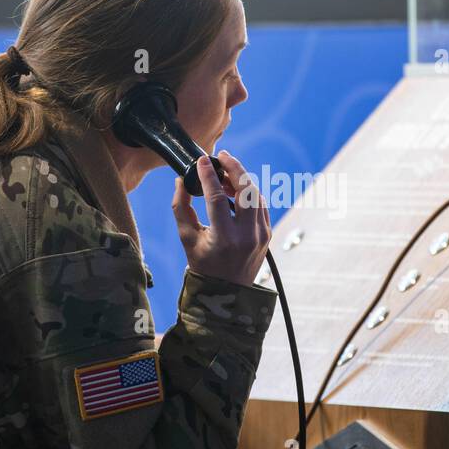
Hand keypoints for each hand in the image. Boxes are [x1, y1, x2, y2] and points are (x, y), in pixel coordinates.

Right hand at [171, 150, 270, 286]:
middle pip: (246, 190)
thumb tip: (181, 180)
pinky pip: (261, 205)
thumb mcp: (187, 238)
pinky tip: (235, 188)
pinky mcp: (267, 234)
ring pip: (256, 195)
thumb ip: (181, 208)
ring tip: (225, 173)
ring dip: (242, 180)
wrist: (227, 292)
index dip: (208, 176)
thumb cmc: (203, 264)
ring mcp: (261, 235)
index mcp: (225, 238)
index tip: (202, 161)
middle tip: (221, 156)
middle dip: (234, 168)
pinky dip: (249, 193)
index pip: (216, 197)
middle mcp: (247, 236)